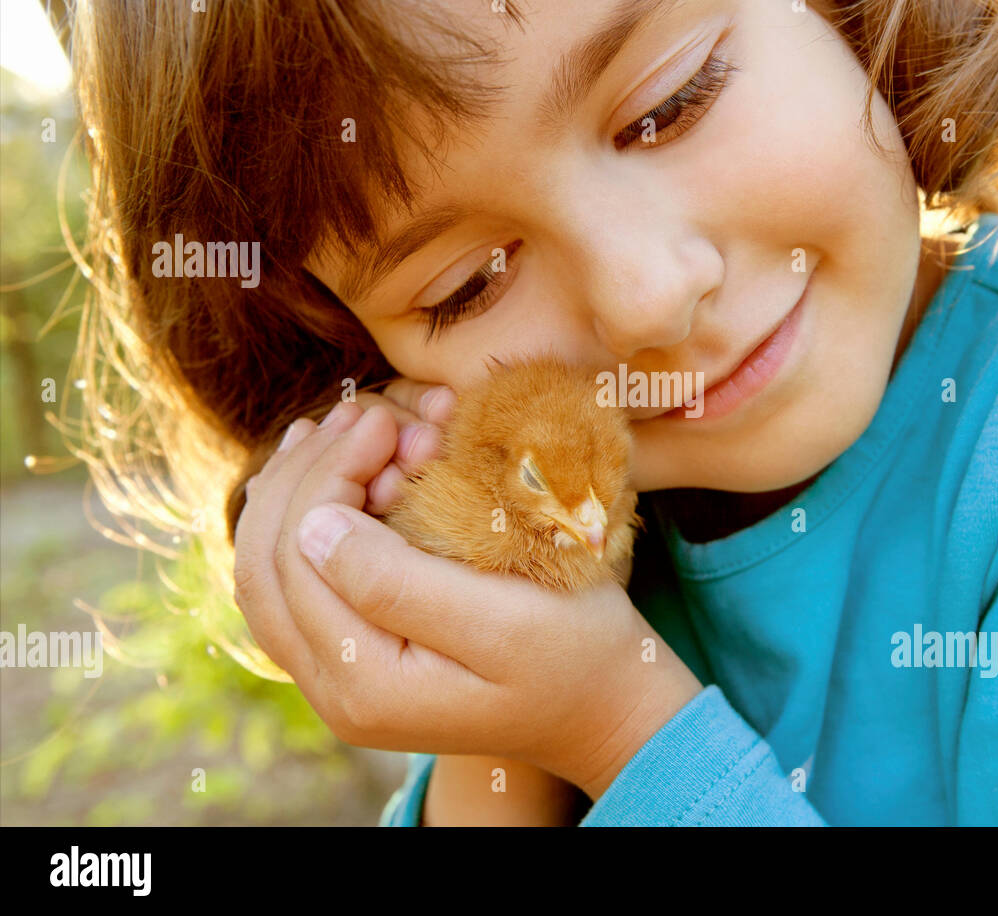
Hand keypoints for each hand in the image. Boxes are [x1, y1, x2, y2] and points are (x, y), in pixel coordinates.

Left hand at [233, 404, 702, 800]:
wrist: (606, 705)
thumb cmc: (575, 654)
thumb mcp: (502, 618)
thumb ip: (400, 583)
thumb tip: (313, 528)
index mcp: (367, 686)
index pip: (298, 560)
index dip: (327, 475)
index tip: (385, 421)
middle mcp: (335, 694)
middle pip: (267, 565)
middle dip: (304, 474)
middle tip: (363, 415)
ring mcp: (339, 682)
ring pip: (269, 573)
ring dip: (295, 492)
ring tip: (336, 429)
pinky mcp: (358, 661)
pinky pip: (297, 586)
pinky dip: (303, 521)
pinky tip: (327, 475)